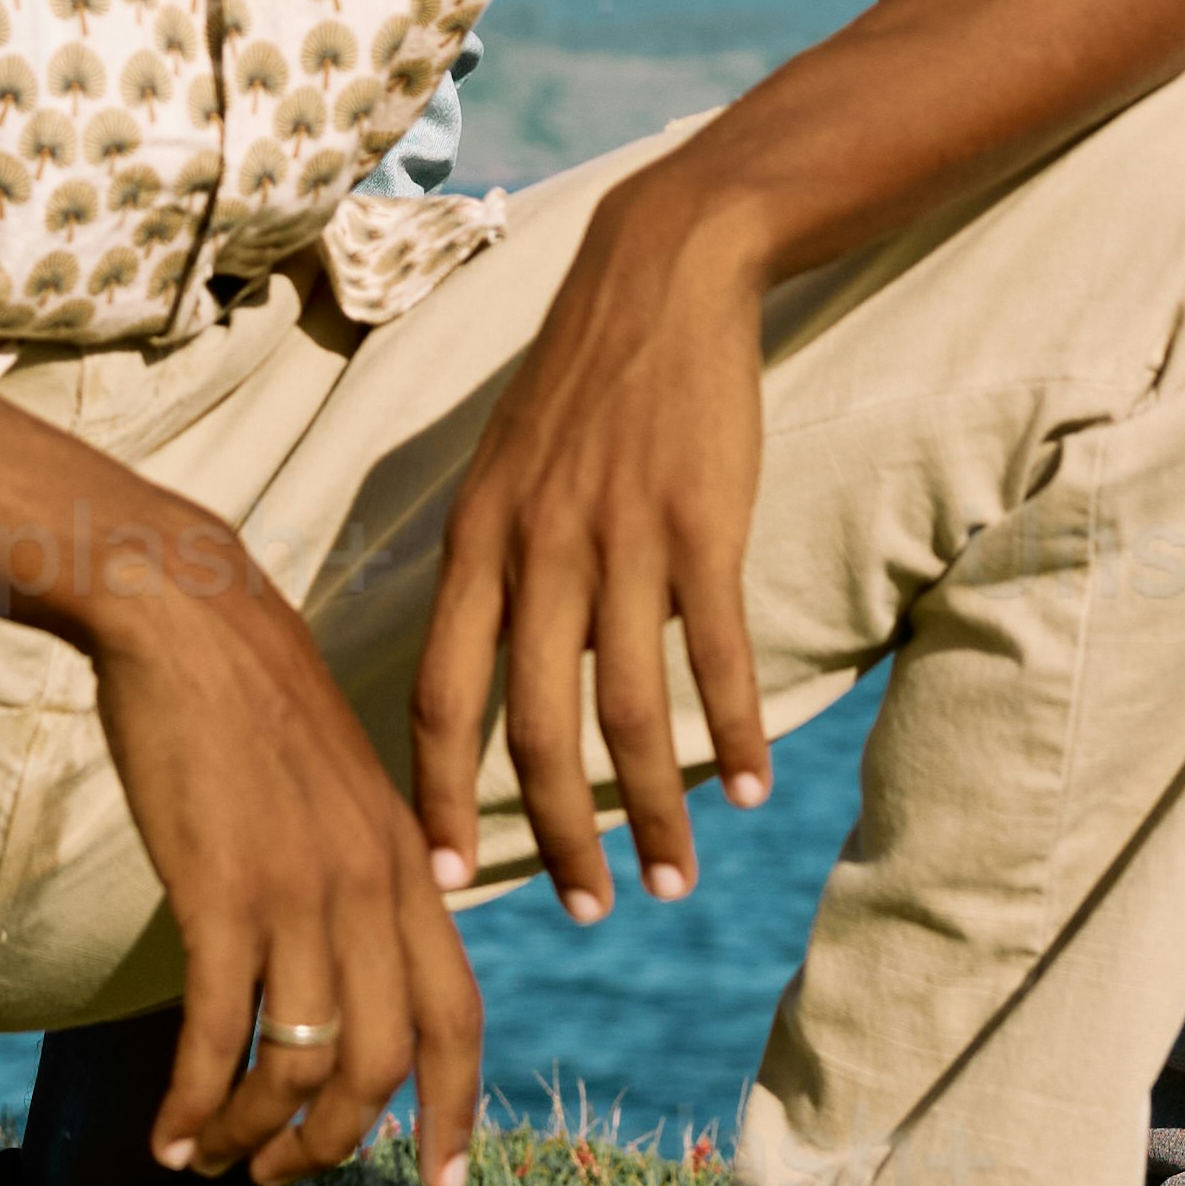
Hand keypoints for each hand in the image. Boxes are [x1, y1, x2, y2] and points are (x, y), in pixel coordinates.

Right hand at [87, 544, 484, 1185]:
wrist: (187, 616)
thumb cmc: (250, 698)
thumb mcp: (342, 789)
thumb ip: (360, 872)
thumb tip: (347, 963)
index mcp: (408, 864)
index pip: (457, 1014)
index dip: (457, 1108)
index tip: (445, 1181)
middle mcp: (371, 889)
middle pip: (384, 1063)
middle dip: (338, 1144)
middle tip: (286, 1177)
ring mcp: (299, 892)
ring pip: (300, 1065)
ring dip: (254, 1136)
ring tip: (211, 1159)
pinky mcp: (221, 891)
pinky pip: (217, 1034)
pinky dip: (193, 1100)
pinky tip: (165, 1132)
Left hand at [407, 183, 776, 928]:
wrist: (659, 273)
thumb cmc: (581, 382)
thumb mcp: (503, 468)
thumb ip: (495, 567)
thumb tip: (497, 672)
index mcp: (476, 541)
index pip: (440, 696)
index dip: (437, 795)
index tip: (441, 881)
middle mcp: (537, 549)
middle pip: (535, 728)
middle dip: (556, 837)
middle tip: (586, 912)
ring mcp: (621, 536)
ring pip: (628, 710)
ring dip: (653, 808)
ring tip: (675, 878)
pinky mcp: (702, 521)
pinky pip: (715, 652)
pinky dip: (729, 730)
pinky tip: (747, 787)